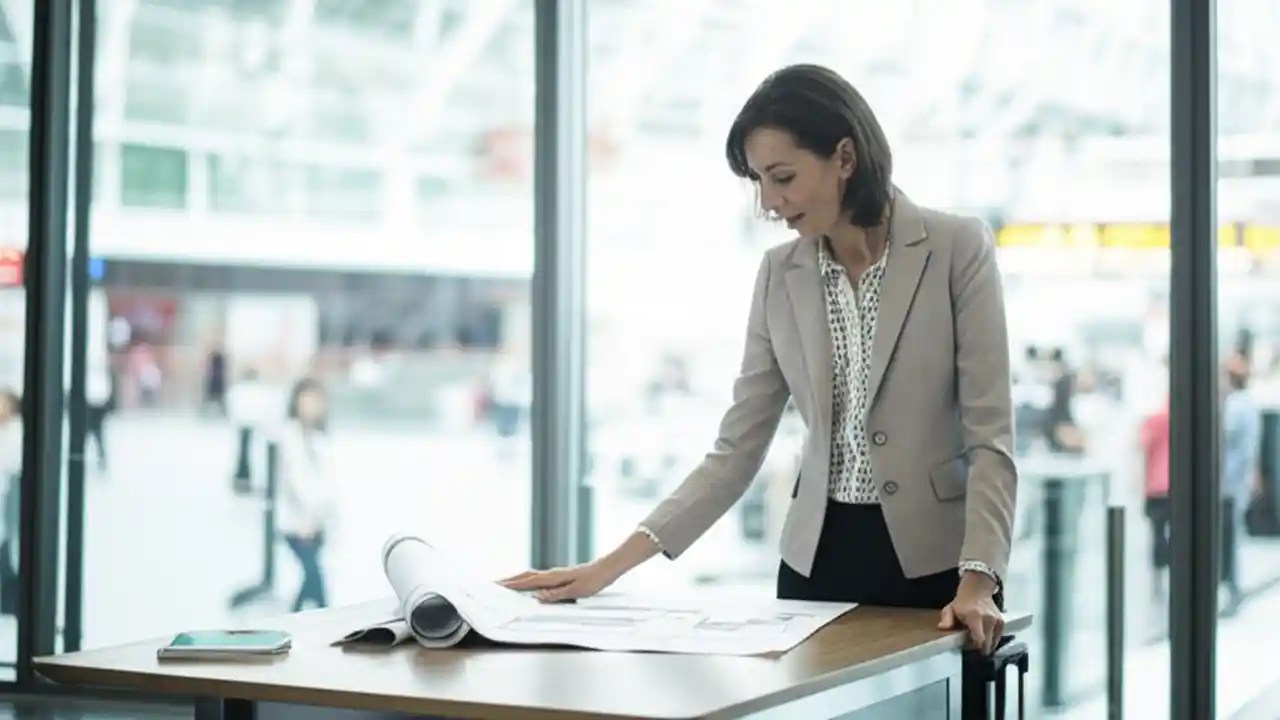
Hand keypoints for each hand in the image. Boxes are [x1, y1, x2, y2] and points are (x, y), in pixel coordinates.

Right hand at [499, 560, 621, 602]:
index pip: (527, 581)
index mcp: (554, 577)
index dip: (511, 584)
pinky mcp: (561, 576)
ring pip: (531, 576)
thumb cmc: (595, 580)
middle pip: (525, 576)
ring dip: (517, 579)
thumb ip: (557, 594)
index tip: (495, 586)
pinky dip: (528, 581)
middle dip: (509, 580)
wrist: (608, 568)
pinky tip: (529, 585)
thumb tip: (537, 597)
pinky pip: (539, 578)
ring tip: (505, 584)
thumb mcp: (577, 591)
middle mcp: (552, 573)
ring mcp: (556, 574)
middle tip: (493, 584)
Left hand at [938, 573, 1003, 654]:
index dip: (973, 647)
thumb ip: (946, 619)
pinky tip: (983, 634)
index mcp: (975, 616)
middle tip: (970, 643)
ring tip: (976, 637)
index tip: (966, 645)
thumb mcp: (950, 609)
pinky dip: (991, 639)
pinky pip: (997, 638)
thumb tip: (942, 628)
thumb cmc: (962, 602)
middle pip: (987, 644)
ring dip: (985, 644)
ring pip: (993, 643)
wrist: (977, 590)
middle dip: (978, 647)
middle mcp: (988, 619)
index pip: (979, 639)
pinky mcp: (1002, 623)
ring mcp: (997, 621)